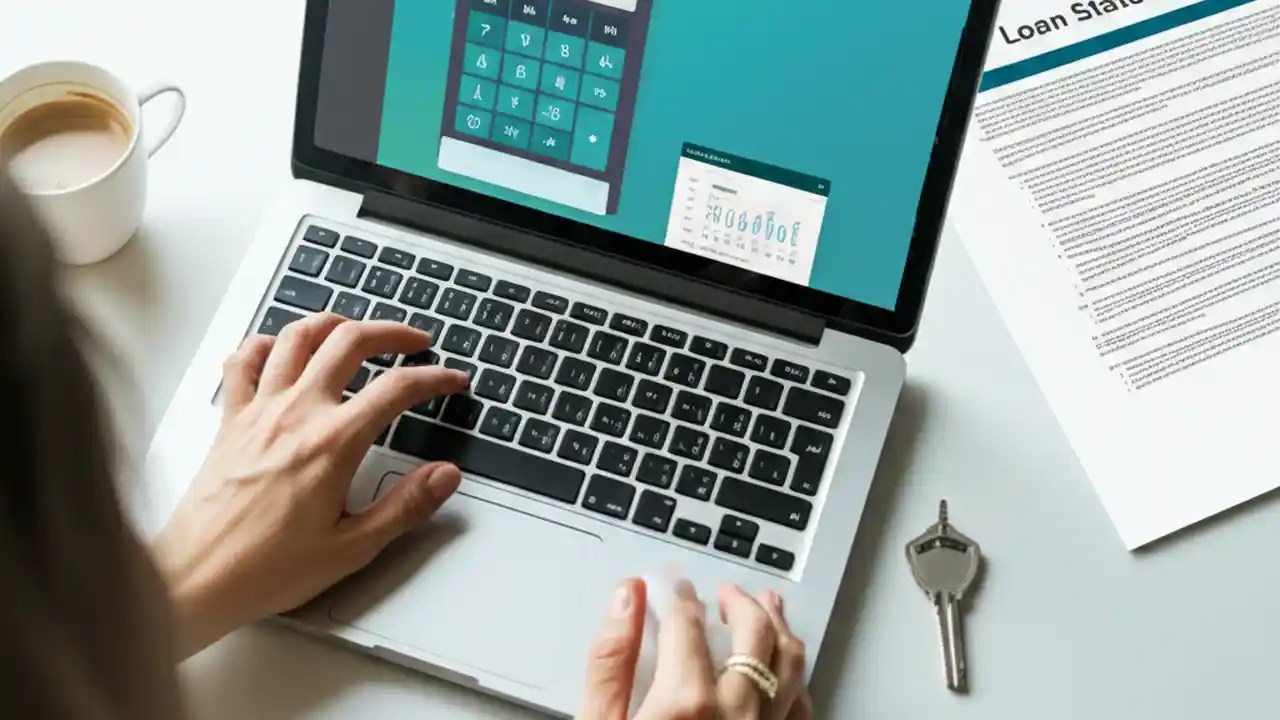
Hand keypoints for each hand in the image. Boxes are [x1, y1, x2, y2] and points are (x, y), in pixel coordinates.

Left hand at [150, 314, 469, 657]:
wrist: (195, 578)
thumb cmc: (265, 569)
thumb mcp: (352, 548)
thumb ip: (405, 506)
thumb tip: (445, 476)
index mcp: (332, 444)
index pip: (397, 388)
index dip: (434, 378)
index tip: (451, 380)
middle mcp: (295, 415)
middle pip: (349, 341)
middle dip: (391, 332)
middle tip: (415, 342)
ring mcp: (259, 411)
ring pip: (297, 337)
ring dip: (333, 322)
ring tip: (355, 328)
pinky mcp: (231, 420)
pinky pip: (245, 361)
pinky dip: (266, 344)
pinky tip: (281, 350)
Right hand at [578, 579, 811, 719]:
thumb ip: (610, 660)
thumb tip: (626, 597)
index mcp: (688, 699)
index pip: (689, 621)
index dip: (680, 596)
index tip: (675, 588)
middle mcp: (737, 711)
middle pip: (755, 630)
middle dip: (741, 601)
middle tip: (727, 592)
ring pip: (791, 662)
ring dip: (780, 627)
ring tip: (769, 607)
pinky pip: (803, 705)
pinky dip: (796, 677)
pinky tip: (785, 667)